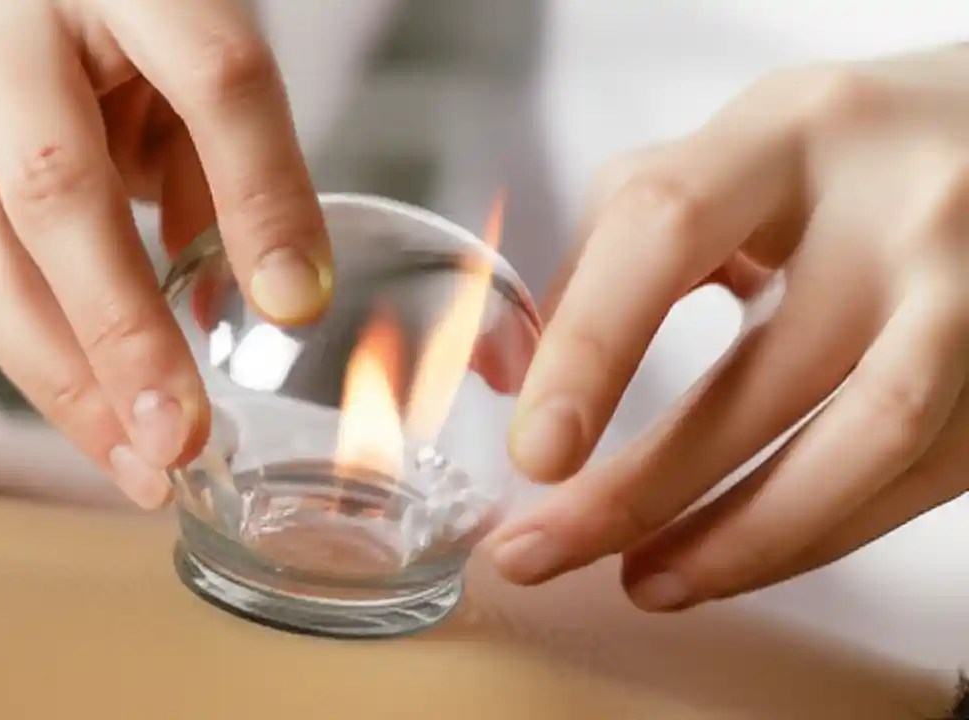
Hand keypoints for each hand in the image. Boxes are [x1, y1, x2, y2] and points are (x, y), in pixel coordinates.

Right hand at [0, 0, 331, 508]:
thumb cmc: (131, 17)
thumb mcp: (206, 59)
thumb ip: (238, 164)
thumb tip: (272, 301)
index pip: (208, 76)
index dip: (255, 195)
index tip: (291, 302)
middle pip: (52, 188)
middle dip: (118, 335)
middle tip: (176, 440)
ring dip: (58, 376)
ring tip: (132, 459)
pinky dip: (26, 350)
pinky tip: (85, 409)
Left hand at [491, 47, 968, 609]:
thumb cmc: (850, 153)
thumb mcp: (728, 159)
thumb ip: (610, 250)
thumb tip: (511, 375)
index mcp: (793, 131)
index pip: (667, 231)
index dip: (590, 348)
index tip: (534, 453)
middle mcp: (900, 204)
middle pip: (762, 373)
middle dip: (635, 490)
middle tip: (539, 551)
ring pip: (859, 444)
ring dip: (737, 541)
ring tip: (644, 583)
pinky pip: (913, 480)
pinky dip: (812, 537)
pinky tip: (732, 559)